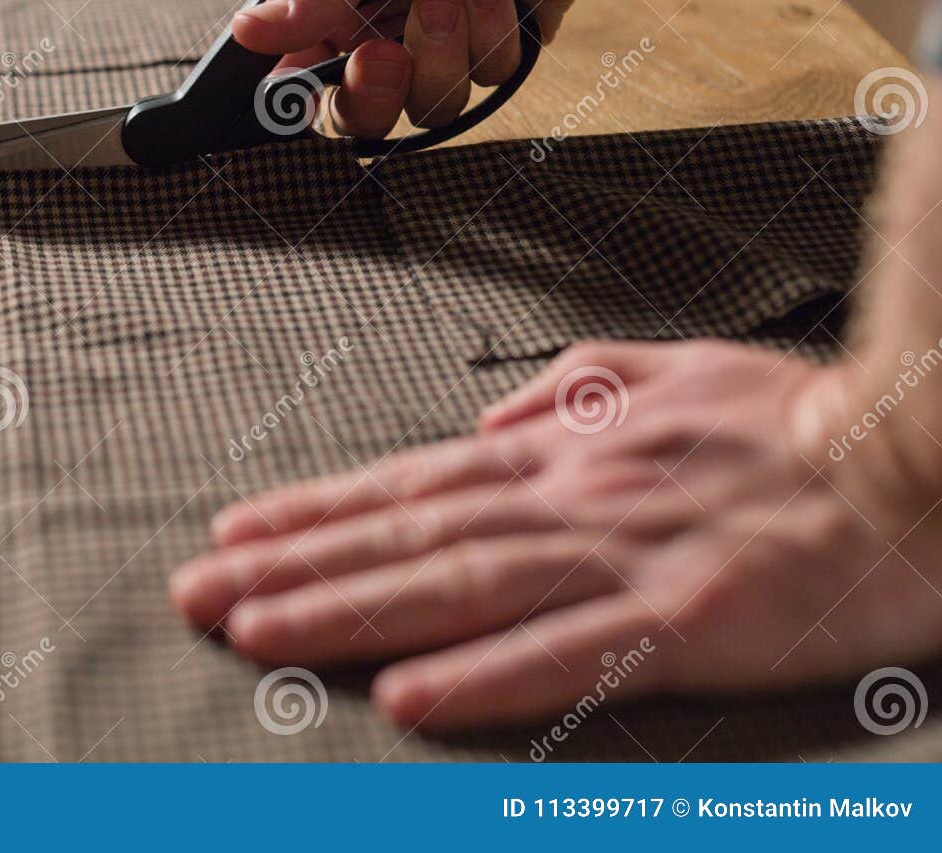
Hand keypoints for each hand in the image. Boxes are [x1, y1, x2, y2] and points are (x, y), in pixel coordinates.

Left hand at [170, 340, 941, 730]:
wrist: (917, 458)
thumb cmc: (795, 422)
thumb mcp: (670, 370)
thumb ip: (572, 388)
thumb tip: (489, 417)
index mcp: (566, 449)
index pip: (411, 482)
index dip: (316, 510)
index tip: (236, 532)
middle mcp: (573, 498)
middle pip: (406, 534)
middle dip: (293, 565)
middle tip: (197, 591)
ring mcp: (625, 557)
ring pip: (456, 584)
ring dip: (347, 610)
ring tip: (254, 629)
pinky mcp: (688, 617)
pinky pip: (567, 653)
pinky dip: (481, 674)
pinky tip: (406, 695)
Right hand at [233, 0, 602, 139]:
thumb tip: (247, 32)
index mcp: (334, 14)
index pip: (299, 84)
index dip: (294, 106)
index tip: (301, 94)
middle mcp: (385, 40)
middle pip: (363, 118)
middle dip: (373, 97)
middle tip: (384, 57)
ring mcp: (446, 49)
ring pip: (433, 106)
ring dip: (440, 56)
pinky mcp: (504, 44)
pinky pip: (492, 73)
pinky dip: (492, 30)